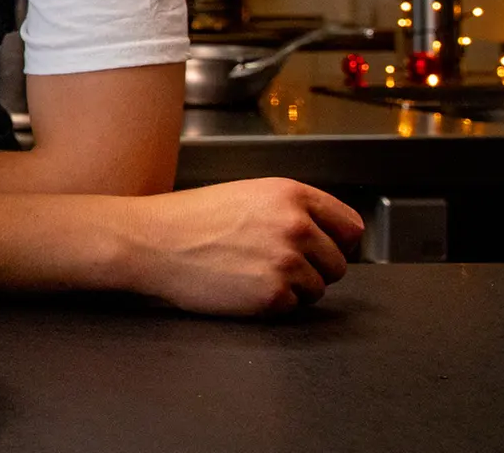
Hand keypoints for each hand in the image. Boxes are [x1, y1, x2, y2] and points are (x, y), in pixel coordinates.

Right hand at [129, 178, 364, 315]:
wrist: (152, 242)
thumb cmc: (190, 219)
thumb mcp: (248, 195)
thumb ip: (293, 210)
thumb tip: (329, 236)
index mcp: (292, 195)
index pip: (351, 227)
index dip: (339, 242)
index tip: (326, 250)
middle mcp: (296, 226)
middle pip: (338, 264)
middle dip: (314, 269)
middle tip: (274, 265)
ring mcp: (287, 262)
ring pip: (317, 289)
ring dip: (292, 288)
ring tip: (252, 273)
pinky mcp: (273, 294)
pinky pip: (292, 308)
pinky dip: (271, 304)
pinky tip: (242, 287)